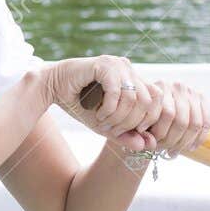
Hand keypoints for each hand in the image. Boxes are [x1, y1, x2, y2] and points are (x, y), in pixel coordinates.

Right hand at [43, 55, 162, 147]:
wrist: (52, 87)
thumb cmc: (80, 104)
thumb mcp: (106, 125)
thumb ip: (126, 134)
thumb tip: (147, 146)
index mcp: (134, 79)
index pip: (157, 101)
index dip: (148, 120)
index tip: (129, 132)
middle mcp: (129, 69)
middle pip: (148, 102)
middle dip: (131, 123)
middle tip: (113, 131)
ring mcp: (118, 65)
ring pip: (133, 99)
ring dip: (118, 117)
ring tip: (103, 122)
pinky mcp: (105, 64)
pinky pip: (117, 92)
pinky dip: (108, 108)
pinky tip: (98, 114)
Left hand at [137, 78, 209, 154]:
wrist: (152, 105)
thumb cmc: (139, 117)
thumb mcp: (133, 124)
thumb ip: (137, 134)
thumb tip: (150, 143)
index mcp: (158, 88)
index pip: (167, 115)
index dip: (160, 134)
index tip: (151, 145)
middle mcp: (177, 86)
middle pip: (181, 121)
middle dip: (172, 141)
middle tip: (163, 151)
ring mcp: (191, 92)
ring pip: (194, 124)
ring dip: (184, 142)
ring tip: (174, 151)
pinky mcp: (201, 99)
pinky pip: (205, 123)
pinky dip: (199, 138)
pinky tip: (190, 148)